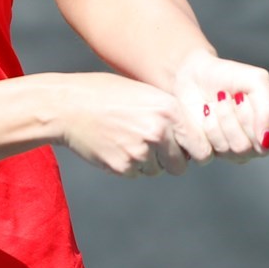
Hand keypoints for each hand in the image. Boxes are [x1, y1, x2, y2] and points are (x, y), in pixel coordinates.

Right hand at [53, 73, 206, 176]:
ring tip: (126, 138)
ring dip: (147, 162)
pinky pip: (135, 173)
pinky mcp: (122, 166)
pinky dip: (128, 164)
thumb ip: (169, 114)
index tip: (188, 152)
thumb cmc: (105, 94)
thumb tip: (192, 138)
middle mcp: (158, 131)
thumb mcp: (144, 94)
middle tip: (152, 146)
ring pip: (156, 171)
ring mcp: (140, 151)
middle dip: (169, 160)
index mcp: (168, 110)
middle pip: (180, 166)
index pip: (201, 147)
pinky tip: (114, 144)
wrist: (67, 106)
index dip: (195, 152)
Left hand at [172, 54, 268, 162]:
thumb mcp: (256, 80)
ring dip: (227, 119)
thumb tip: (268, 137)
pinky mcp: (215, 154)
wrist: (193, 76)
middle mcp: (268, 141)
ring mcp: (242, 151)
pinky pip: (214, 153)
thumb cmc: (230, 77)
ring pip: (240, 150)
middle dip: (249, 118)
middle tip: (238, 97)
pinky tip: (207, 114)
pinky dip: (208, 127)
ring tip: (220, 101)